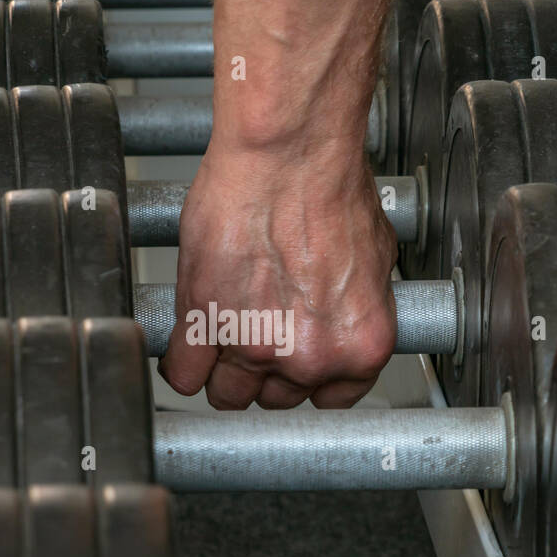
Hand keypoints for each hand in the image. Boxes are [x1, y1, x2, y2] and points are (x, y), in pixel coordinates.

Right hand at [158, 142, 397, 408]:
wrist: (288, 155)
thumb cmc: (330, 188)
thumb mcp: (373, 258)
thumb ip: (355, 307)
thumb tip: (341, 314)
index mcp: (358, 347)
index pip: (331, 401)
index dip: (308, 380)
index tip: (295, 368)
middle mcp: (309, 357)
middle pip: (276, 399)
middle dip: (266, 372)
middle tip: (258, 335)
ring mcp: (254, 346)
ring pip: (227, 394)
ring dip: (222, 372)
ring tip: (222, 339)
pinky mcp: (203, 325)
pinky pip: (184, 374)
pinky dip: (182, 363)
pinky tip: (188, 346)